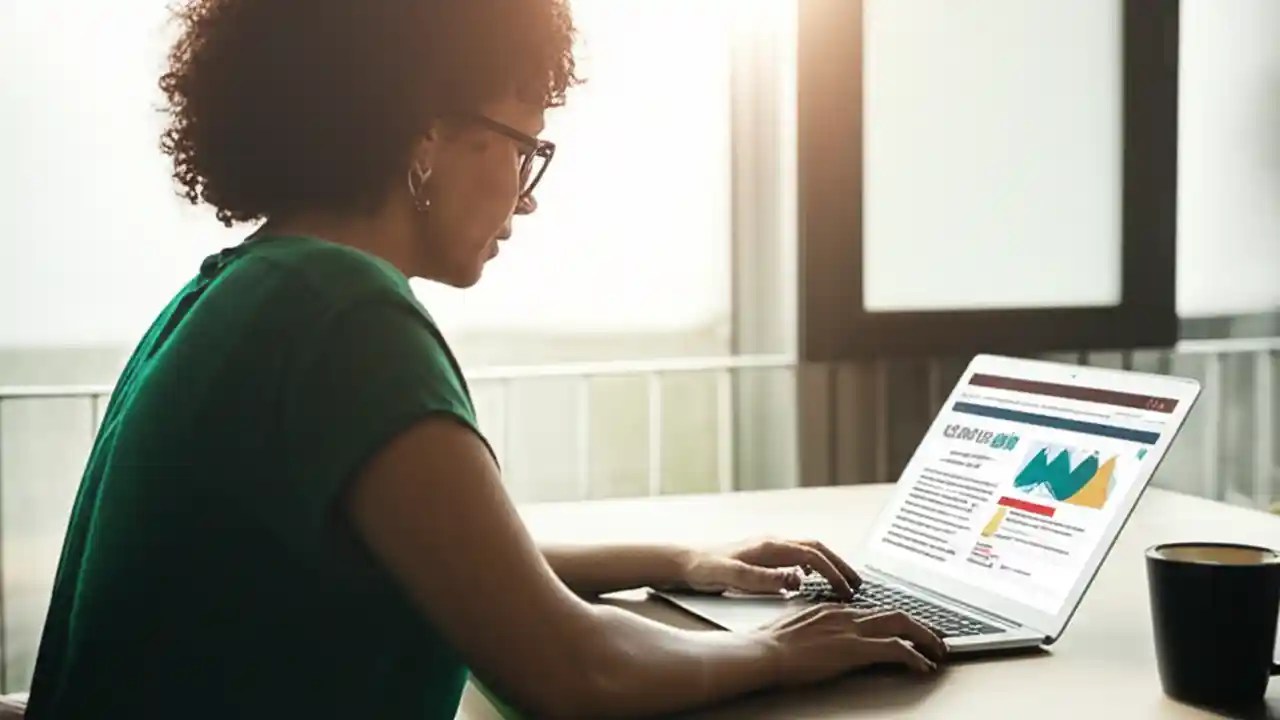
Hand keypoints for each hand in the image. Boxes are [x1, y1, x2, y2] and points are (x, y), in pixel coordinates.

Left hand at [679, 538, 861, 599]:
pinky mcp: (761, 554)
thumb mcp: (731, 576)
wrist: (683, 561)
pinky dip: (811, 564)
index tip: (846, 591)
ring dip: (828, 563)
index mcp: (769, 547)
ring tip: (842, 580)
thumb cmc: (704, 569)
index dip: (833, 573)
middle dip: (839, 565)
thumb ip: (763, 578)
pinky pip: (795, 555)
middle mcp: (771, 543)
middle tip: (857, 584)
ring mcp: (767, 547)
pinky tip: (808, 578)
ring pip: (808, 550)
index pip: (813, 557)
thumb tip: (795, 579)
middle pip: (816, 548)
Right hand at [758, 605, 945, 685]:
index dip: (897, 622)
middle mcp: (846, 614)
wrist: (764, 652)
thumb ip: (819, 630)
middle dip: (921, 626)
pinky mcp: (854, 648)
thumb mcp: (800, 630)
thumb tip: (827, 640)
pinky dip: (914, 656)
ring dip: (925, 639)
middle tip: (936, 640)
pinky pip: (894, 648)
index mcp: (833, 609)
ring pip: (901, 625)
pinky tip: (923, 666)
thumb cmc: (773, 645)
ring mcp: (851, 630)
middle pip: (895, 614)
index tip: (910, 631)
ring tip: (938, 653)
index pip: (875, 611)